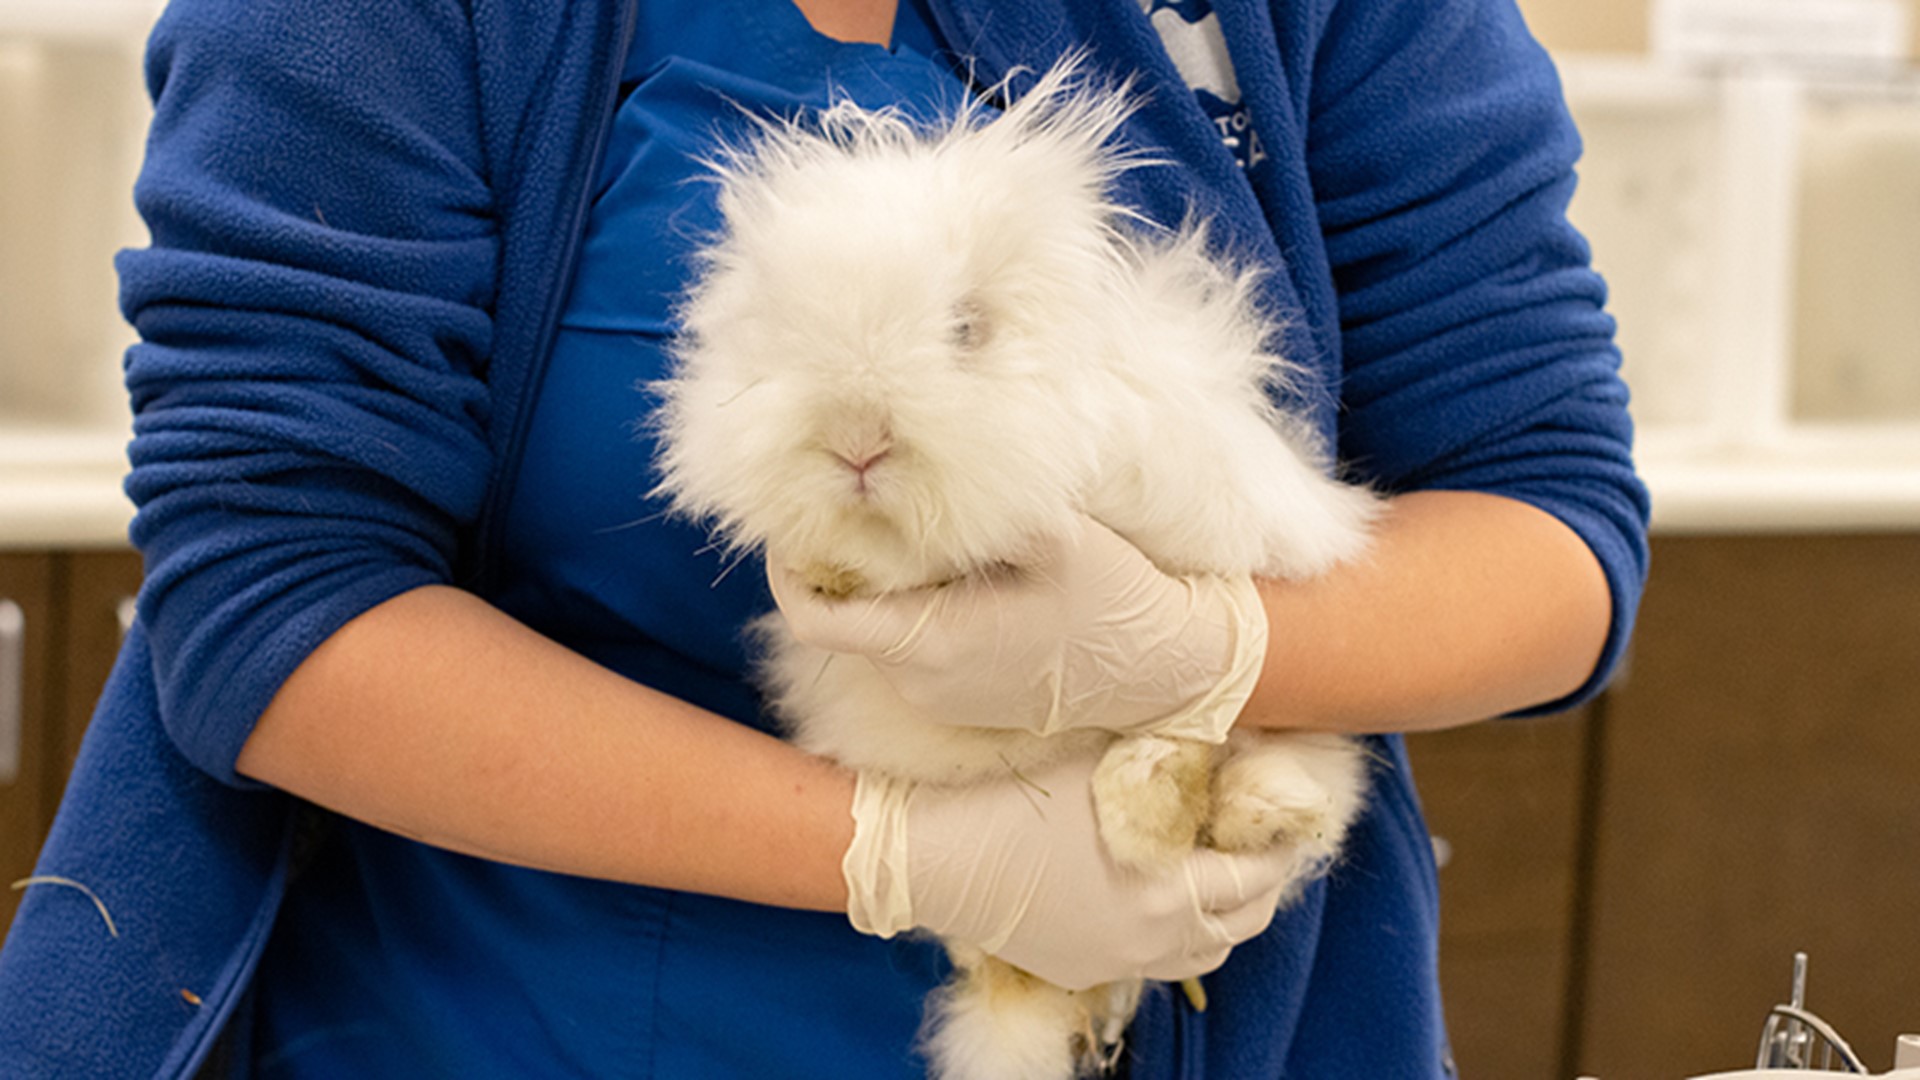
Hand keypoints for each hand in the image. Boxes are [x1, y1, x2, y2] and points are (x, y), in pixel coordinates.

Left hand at [769, 515, 1267, 742]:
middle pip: (842, 615)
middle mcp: (918, 681)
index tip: (793, 519)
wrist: (1165, 672)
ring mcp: (937, 695)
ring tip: (910, 525)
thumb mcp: (1058, 536)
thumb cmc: (1113, 602)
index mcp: (928, 643)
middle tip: (857, 499)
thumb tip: (915, 454)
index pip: (813, 614)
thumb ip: (983, 503)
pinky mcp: (958, 698)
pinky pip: (911, 647)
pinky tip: (952, 567)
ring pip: (877, 629)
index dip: (788, 566)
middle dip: (840, 559)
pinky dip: (913, 605)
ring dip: (882, 581)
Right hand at [842, 753, 1295, 990]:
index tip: (1284, 817)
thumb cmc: (1017, 801)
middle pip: (1241, 925)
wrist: (936, 858)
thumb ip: (1173, 758)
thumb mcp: (1105, 765)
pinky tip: (1153, 893)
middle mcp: (1152, 940)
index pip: (1257, 878)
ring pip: (1201, 954)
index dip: (1279, 847)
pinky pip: (1150, 961)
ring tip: (1213, 871)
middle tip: (1256, 842)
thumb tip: (1234, 743)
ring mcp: (1115, 962)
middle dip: (1259, 884)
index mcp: (1168, 891)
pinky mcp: (1081, 969)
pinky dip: (1171, 933)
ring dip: (1220, 916)